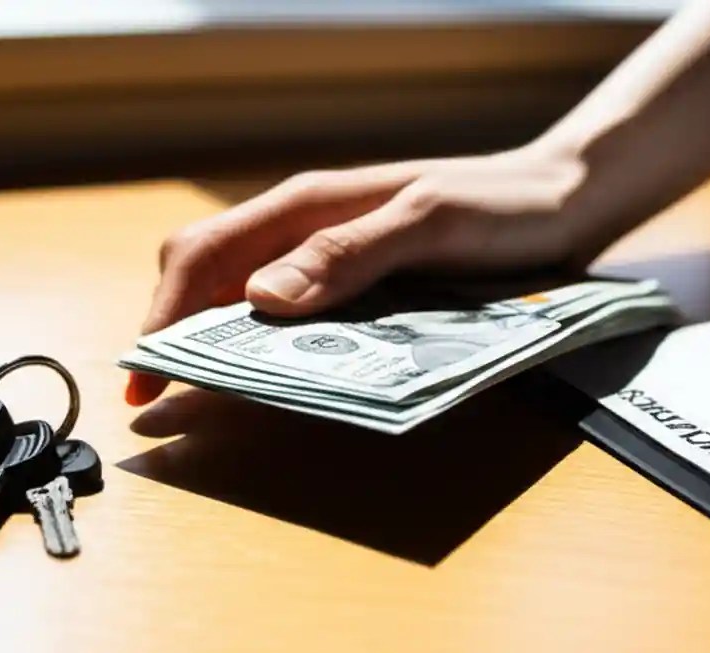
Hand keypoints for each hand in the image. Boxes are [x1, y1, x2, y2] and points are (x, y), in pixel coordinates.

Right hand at [127, 146, 589, 405]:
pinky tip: (276, 373)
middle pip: (207, 272)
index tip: (145, 375)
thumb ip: (348, 253)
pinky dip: (266, 342)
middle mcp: (306, 228)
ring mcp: (330, 253)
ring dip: (216, 339)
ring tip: (205, 393)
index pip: (202, 253)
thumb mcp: (429, 223)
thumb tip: (260, 297)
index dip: (163, 314)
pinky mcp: (358, 278)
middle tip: (163, 396)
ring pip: (243, 292)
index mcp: (306, 205)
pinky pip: (292, 310)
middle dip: (174, 329)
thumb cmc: (502, 206)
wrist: (563, 199)